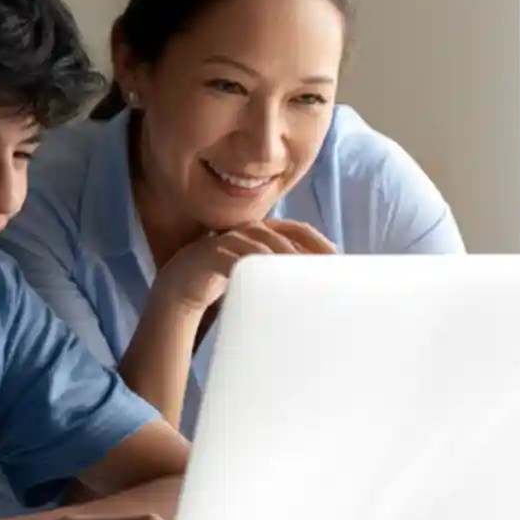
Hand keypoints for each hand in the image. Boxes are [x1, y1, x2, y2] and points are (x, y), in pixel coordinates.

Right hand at [153, 220, 336, 312]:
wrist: (179, 290)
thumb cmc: (223, 281)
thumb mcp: (257, 275)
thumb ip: (280, 273)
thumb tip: (315, 287)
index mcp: (261, 232)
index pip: (297, 229)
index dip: (319, 241)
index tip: (339, 259)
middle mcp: (246, 231)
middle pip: (282, 233)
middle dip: (305, 249)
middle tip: (325, 268)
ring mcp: (226, 241)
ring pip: (259, 243)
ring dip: (281, 256)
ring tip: (299, 272)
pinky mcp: (207, 255)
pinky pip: (232, 258)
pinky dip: (248, 264)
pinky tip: (262, 277)